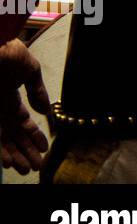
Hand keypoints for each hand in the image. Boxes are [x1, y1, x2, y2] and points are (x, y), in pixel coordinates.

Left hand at [0, 39, 50, 174]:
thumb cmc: (10, 54)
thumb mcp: (30, 70)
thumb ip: (36, 91)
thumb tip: (44, 111)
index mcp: (9, 98)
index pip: (22, 122)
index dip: (33, 136)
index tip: (44, 149)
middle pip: (11, 136)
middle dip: (23, 152)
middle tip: (33, 168)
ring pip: (3, 140)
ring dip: (14, 155)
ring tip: (24, 169)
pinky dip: (1, 150)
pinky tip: (8, 161)